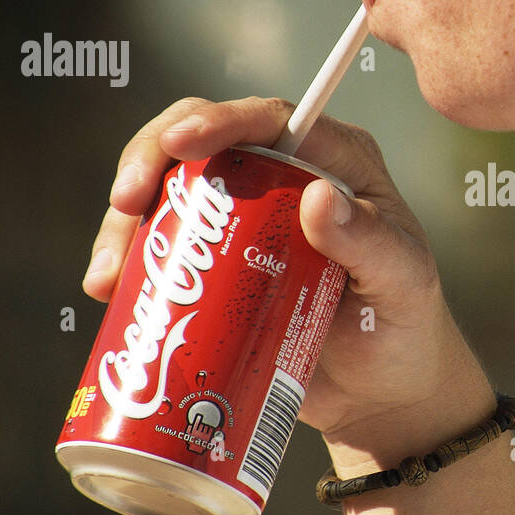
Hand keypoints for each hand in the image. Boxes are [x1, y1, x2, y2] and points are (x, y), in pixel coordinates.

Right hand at [83, 97, 496, 474]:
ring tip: (108, 276)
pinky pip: (163, 249)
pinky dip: (129, 263)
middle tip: (125, 204)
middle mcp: (282, 178)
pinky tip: (109, 292)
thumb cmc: (406, 330)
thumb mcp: (402, 283)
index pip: (270, 119)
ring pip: (170, 194)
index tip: (177, 144)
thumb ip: (368, 242)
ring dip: (125, 223)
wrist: (385, 394)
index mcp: (335, 161)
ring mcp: (243, 222)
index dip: (217, 119)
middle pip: (202, 143)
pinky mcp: (215, 268)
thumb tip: (316, 197)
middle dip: (149, 161)